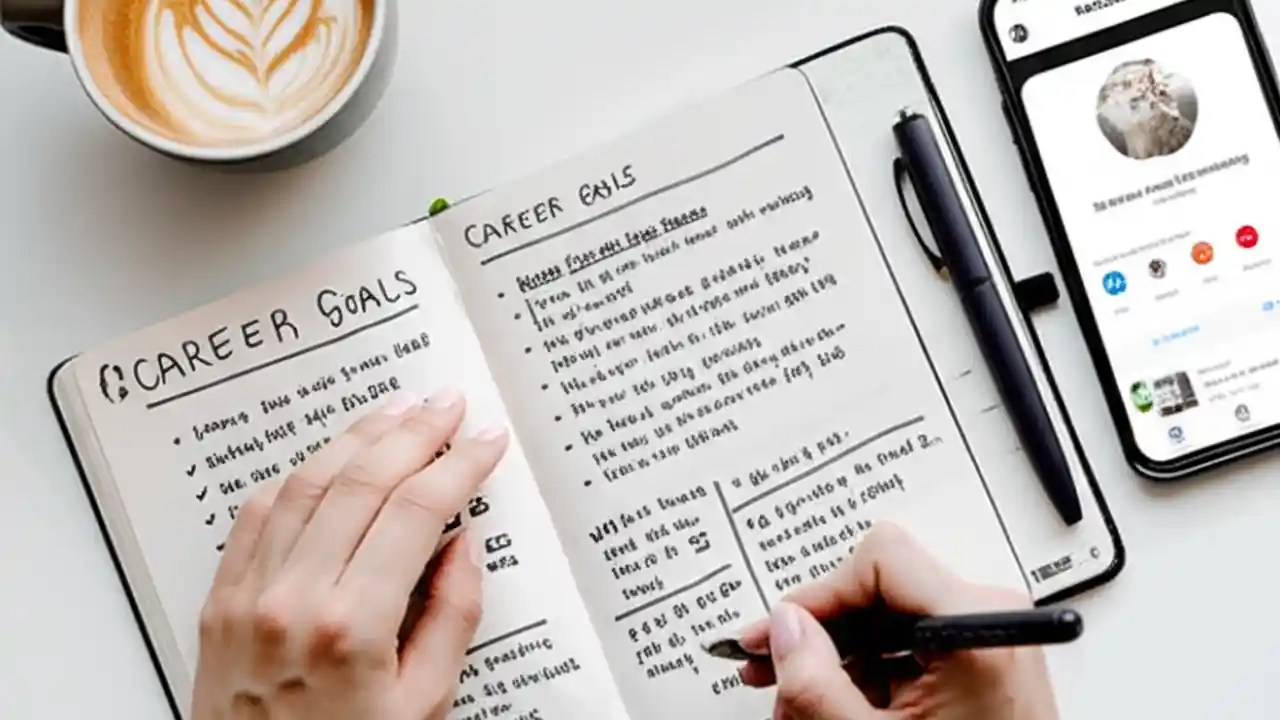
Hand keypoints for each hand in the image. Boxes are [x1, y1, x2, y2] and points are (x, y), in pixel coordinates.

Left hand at [192, 389, 507, 719]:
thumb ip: (451, 618)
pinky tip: (328, 457)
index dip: (459, 465)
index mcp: (352, 626)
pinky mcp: (220, 600)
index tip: (486, 441)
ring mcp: (249, 594)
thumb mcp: (424, 707)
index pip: (417, 511)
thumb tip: (463, 543)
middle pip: (362, 480)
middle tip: (449, 404)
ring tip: (397, 411)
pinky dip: (299, 473)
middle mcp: (293, 597)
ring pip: (307, 482)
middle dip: (414, 432)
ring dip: (357, 437)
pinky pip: (258, 513)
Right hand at [738, 524, 1058, 719]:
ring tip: (802, 702)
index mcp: (974, 624)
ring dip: (838, 659)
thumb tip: (785, 627)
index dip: (817, 596)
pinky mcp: (984, 661)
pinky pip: (908, 646)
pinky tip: (840, 706)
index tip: (781, 631)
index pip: (879, 559)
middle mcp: (991, 617)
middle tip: (772, 664)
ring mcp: (990, 638)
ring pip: (887, 621)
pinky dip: (868, 673)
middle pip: (878, 589)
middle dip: (820, 635)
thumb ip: (817, 681)